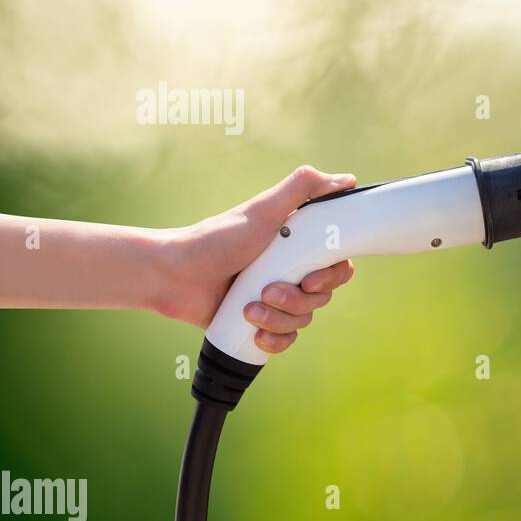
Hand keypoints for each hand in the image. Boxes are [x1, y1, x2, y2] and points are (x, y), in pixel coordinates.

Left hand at [155, 166, 357, 352]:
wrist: (173, 276)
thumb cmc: (215, 239)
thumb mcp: (262, 209)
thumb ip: (303, 187)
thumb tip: (347, 180)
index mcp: (297, 247)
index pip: (337, 267)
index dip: (331, 277)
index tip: (309, 279)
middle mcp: (290, 273)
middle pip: (321, 297)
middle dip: (296, 300)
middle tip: (268, 291)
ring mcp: (275, 300)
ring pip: (302, 321)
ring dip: (278, 319)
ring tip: (249, 309)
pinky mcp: (260, 323)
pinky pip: (285, 341)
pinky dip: (273, 340)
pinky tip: (255, 332)